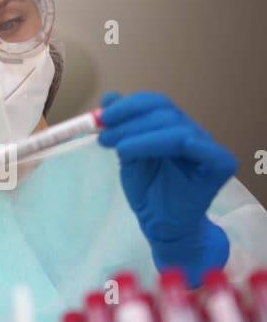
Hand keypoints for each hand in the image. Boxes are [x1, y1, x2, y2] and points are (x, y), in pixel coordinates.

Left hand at [98, 91, 237, 287]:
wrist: (161, 225)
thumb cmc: (148, 191)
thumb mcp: (127, 154)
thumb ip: (122, 127)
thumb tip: (109, 96)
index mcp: (173, 127)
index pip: (156, 103)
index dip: (129, 106)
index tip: (102, 116)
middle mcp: (192, 132)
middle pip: (165, 112)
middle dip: (130, 121)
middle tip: (104, 135)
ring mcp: (208, 146)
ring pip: (176, 128)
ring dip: (141, 135)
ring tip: (117, 148)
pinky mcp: (220, 164)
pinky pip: (197, 147)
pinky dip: (168, 143)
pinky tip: (137, 153)